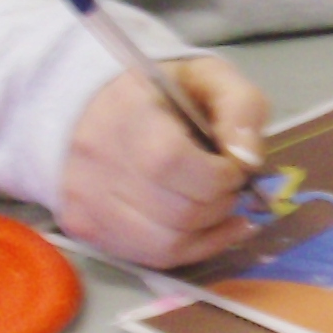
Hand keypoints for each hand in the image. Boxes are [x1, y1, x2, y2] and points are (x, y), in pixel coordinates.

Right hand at [57, 57, 270, 267]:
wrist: (91, 105)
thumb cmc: (159, 91)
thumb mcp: (209, 77)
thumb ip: (241, 108)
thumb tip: (248, 160)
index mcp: (126, 109)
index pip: (173, 161)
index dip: (218, 174)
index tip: (231, 165)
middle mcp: (96, 158)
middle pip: (177, 210)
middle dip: (219, 202)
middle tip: (227, 185)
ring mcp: (84, 197)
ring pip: (165, 244)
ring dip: (207, 230)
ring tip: (216, 206)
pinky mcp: (83, 225)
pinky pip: (148, 256)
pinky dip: (188, 249)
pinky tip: (206, 231)